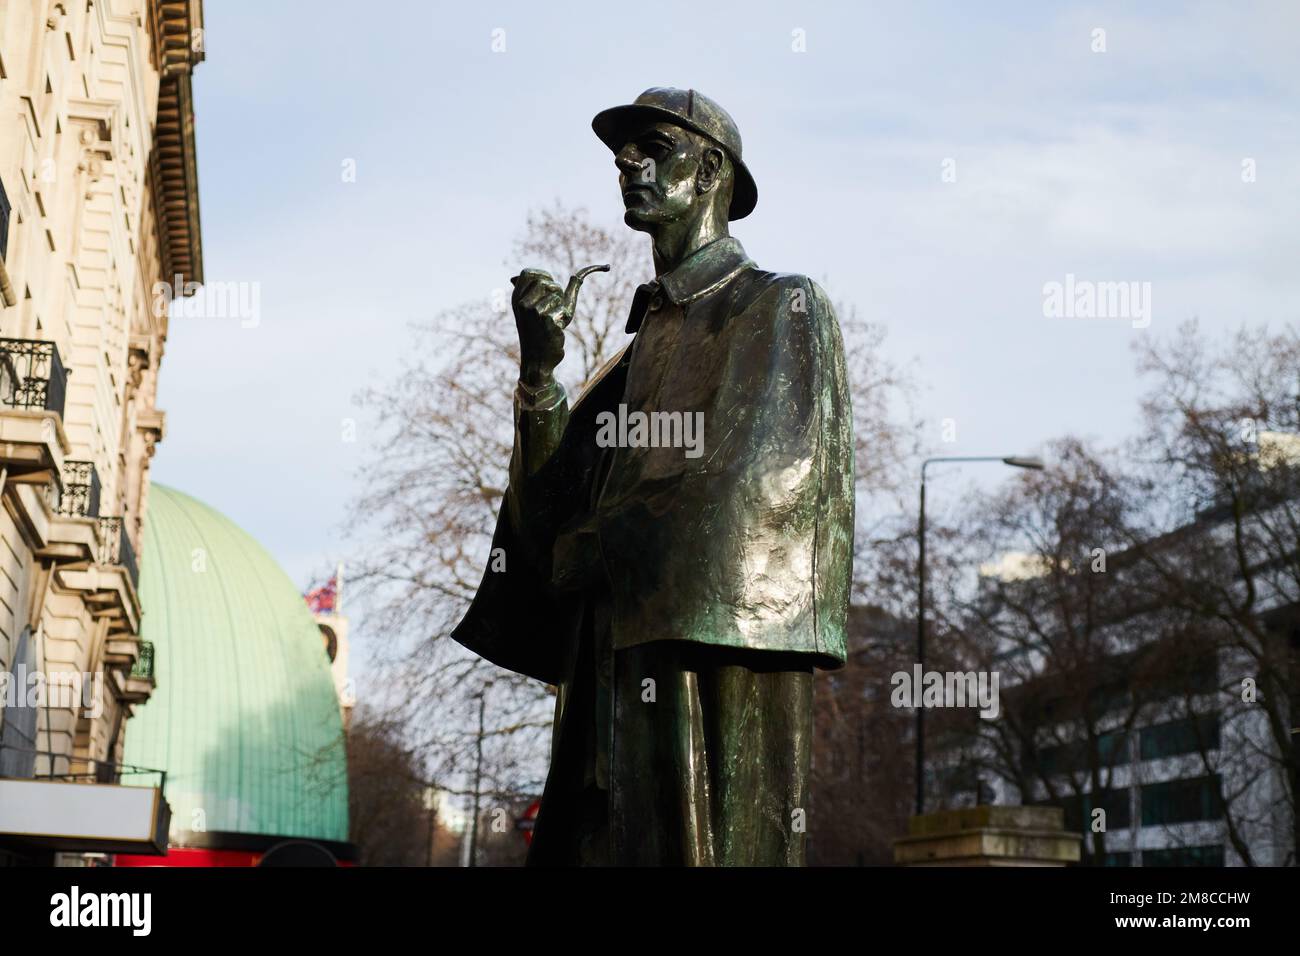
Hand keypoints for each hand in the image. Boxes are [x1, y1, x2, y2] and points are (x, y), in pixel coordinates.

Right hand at [511, 268, 565, 387]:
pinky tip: (555, 330)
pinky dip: (564, 318)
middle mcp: (522, 304)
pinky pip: (564, 309)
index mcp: (516, 299)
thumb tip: (535, 277)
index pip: (527, 273)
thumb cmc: (539, 334)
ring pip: (557, 295)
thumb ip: (534, 293)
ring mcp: (533, 311)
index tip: (551, 283)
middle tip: (555, 307)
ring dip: (561, 307)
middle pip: (547, 282)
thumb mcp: (531, 311)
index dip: (543, 274)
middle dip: (557, 291)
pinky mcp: (547, 320)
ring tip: (553, 321)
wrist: (538, 360)